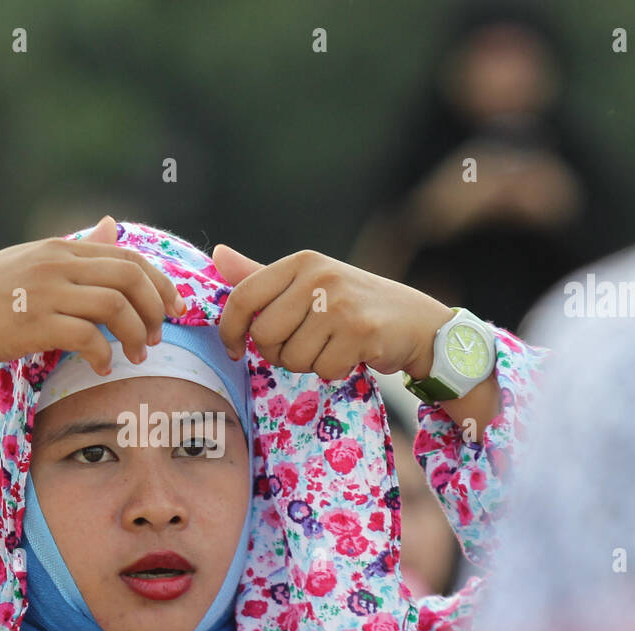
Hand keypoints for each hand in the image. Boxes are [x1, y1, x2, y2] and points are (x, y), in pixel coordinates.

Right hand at [0, 216, 185, 374]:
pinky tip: (103, 368)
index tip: (173, 309)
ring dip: (135, 335)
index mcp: (59, 248)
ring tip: (136, 355)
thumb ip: (76, 250)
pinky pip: (88, 338)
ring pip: (116, 308)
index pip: (128, 258)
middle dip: (155, 311)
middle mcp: (56, 264)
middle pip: (131, 279)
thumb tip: (112, 225)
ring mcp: (45, 292)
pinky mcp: (33, 324)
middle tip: (156, 337)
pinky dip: (104, 356)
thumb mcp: (30, 262)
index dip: (160, 284)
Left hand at [212, 245, 452, 380]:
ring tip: (330, 346)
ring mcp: (341, 303)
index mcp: (301, 262)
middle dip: (276, 352)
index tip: (233, 349)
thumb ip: (261, 276)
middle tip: (301, 347)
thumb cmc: (354, 305)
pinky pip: (322, 369)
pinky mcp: (360, 332)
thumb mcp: (308, 284)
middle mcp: (319, 277)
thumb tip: (217, 256)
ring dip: (307, 364)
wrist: (417, 322)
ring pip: (291, 357)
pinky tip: (350, 353)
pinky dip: (333, 370)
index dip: (229, 329)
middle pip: (263, 335)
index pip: (243, 297)